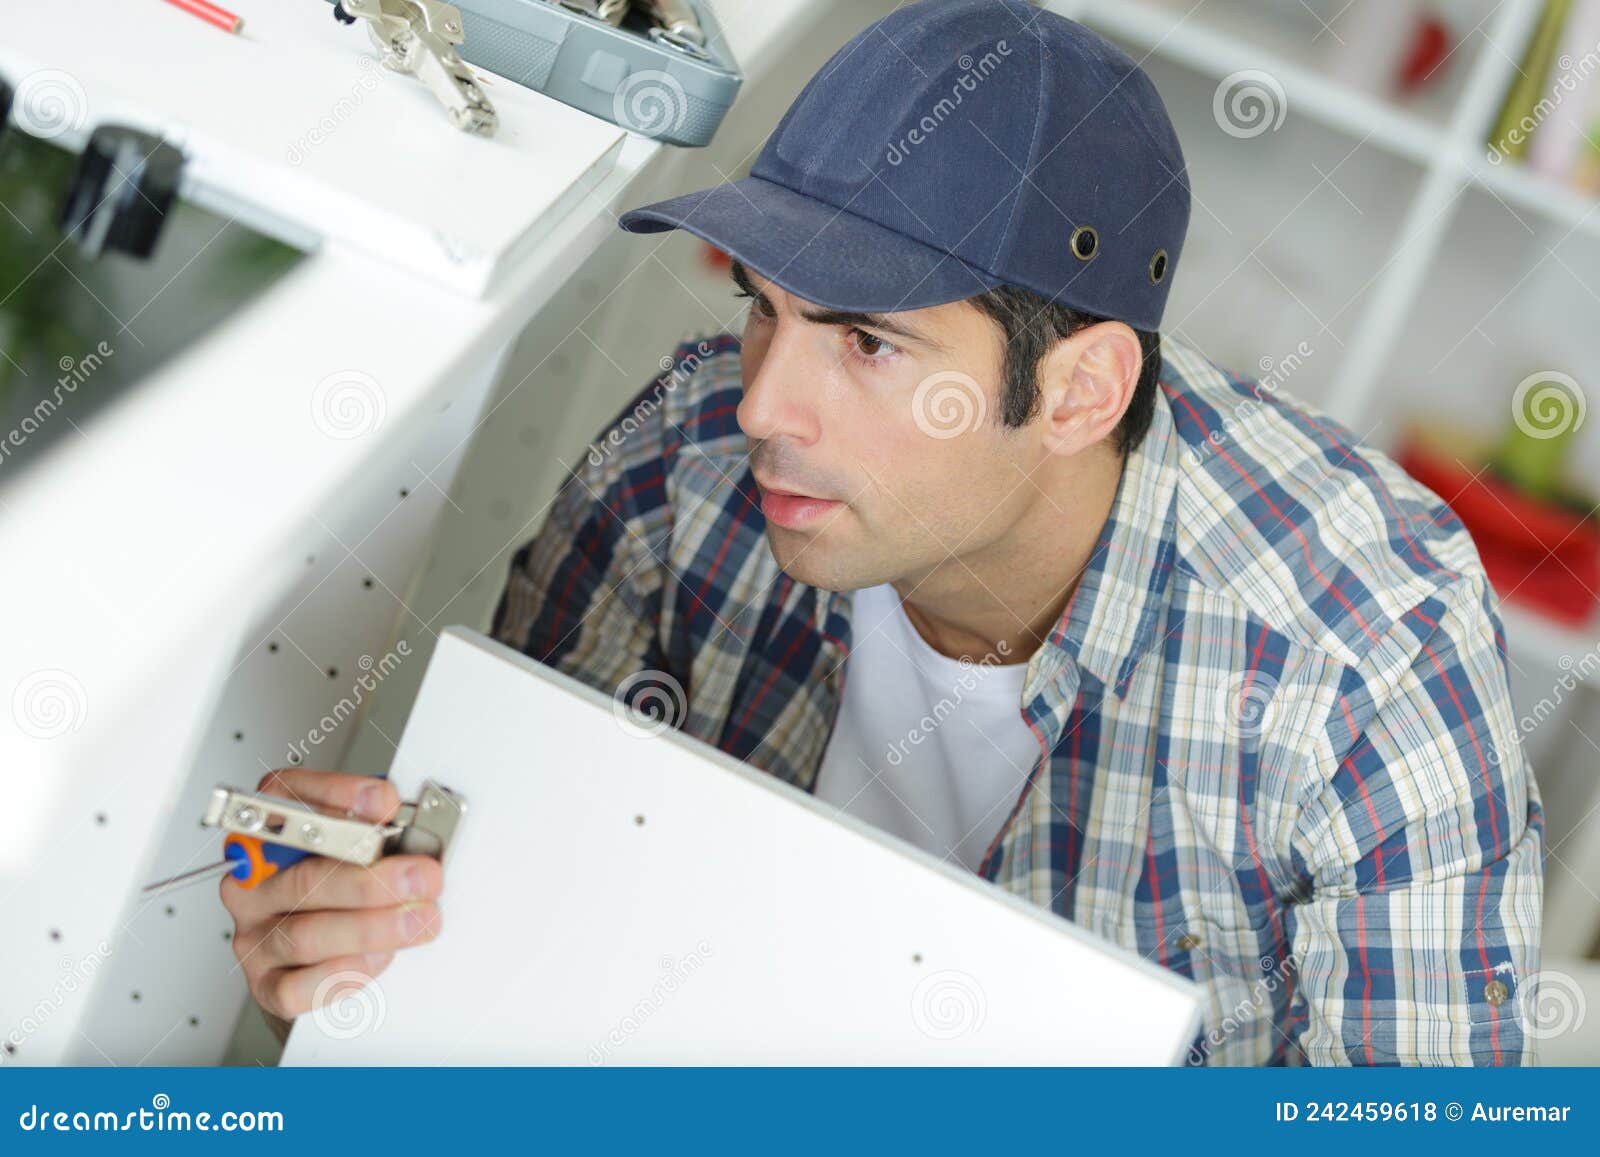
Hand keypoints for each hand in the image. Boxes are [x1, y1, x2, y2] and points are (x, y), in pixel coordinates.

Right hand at [221, 768, 443, 1029]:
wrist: (312, 950)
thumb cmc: (339, 881)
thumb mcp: (357, 839)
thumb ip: (375, 826)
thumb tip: (410, 822)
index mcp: (270, 833)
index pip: (284, 798)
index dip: (336, 795)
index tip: (385, 802)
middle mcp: (252, 883)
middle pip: (305, 878)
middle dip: (373, 879)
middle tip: (422, 877)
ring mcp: (255, 934)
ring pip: (305, 934)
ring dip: (372, 928)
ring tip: (416, 920)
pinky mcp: (266, 982)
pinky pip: (296, 986)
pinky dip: (344, 971)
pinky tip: (380, 955)